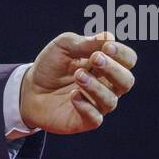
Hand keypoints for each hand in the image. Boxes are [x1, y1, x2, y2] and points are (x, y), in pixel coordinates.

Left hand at [18, 31, 136, 134]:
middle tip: (95, 59)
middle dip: (113, 69)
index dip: (122, 53)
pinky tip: (73, 96)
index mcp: (105, 64)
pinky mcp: (85, 120)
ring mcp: (97, 104)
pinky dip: (86, 106)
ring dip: (96, 86)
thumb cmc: (51, 65)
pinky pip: (95, 118)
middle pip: (126, 81)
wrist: (30, 89)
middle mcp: (106, 85)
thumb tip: (109, 37)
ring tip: (78, 75)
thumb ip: (85, 42)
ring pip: (111, 100)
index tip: (106, 47)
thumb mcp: (63, 46)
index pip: (127, 59)